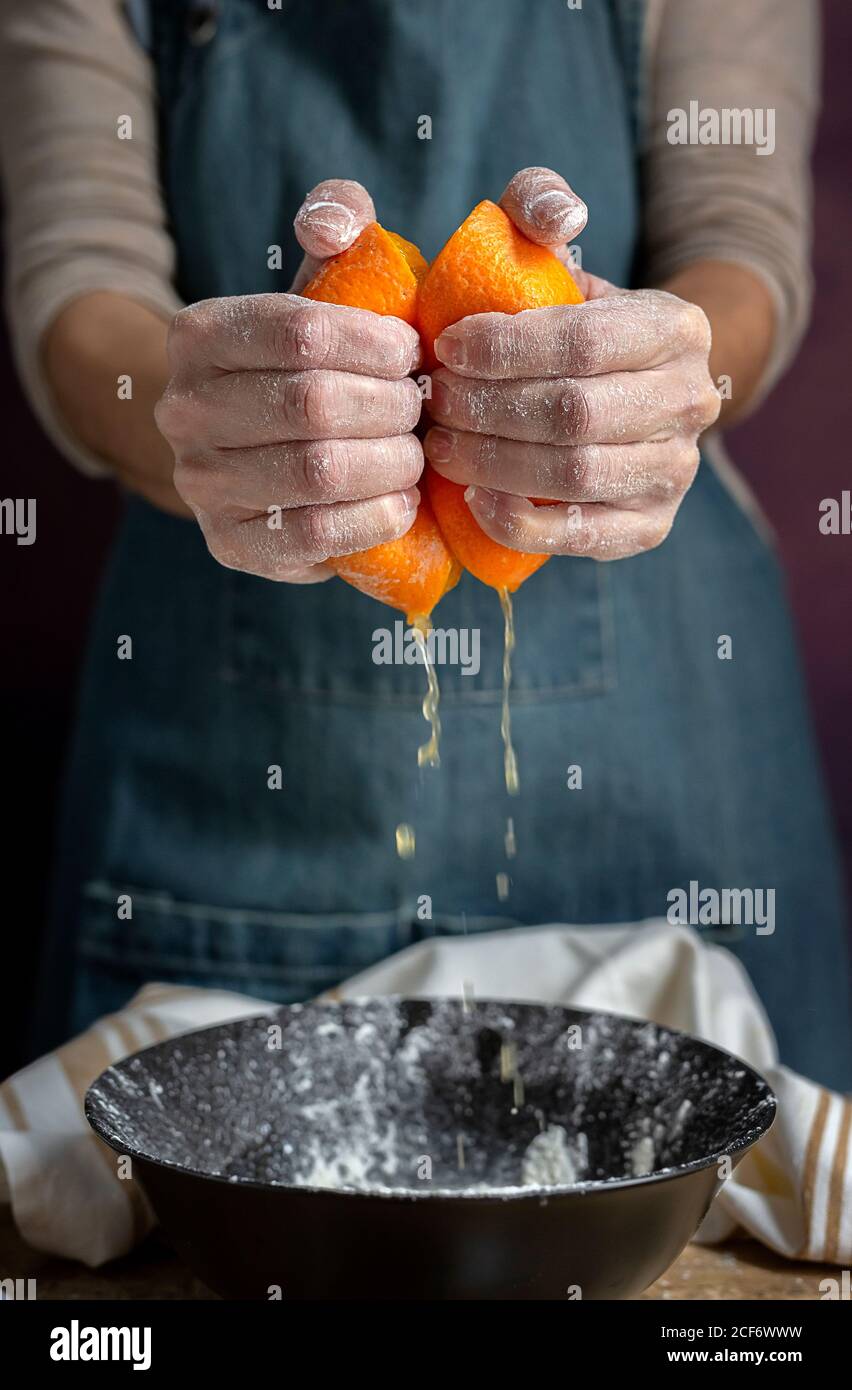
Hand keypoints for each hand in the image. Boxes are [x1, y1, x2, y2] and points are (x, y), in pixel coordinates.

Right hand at [155, 179, 422, 580]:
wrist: (259, 451)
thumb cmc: (312, 361)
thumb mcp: (320, 282)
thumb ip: (337, 221)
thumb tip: (331, 226)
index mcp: (198, 334)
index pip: (303, 332)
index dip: (377, 345)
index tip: (412, 354)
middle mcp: (183, 409)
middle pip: (315, 405)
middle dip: (392, 408)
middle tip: (422, 409)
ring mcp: (200, 482)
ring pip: (319, 472)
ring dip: (391, 464)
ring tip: (415, 454)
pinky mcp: (230, 543)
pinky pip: (316, 534)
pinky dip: (375, 517)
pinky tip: (401, 501)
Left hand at [423, 167, 720, 559]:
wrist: (634, 392)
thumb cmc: (574, 324)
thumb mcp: (562, 259)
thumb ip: (542, 211)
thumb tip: (556, 216)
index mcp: (677, 328)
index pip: (584, 342)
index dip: (505, 349)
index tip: (445, 347)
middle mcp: (691, 401)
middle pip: (575, 414)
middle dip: (488, 410)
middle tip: (432, 402)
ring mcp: (674, 471)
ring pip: (574, 476)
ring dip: (493, 464)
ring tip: (440, 447)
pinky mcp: (649, 527)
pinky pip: (580, 536)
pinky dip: (519, 523)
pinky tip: (473, 499)